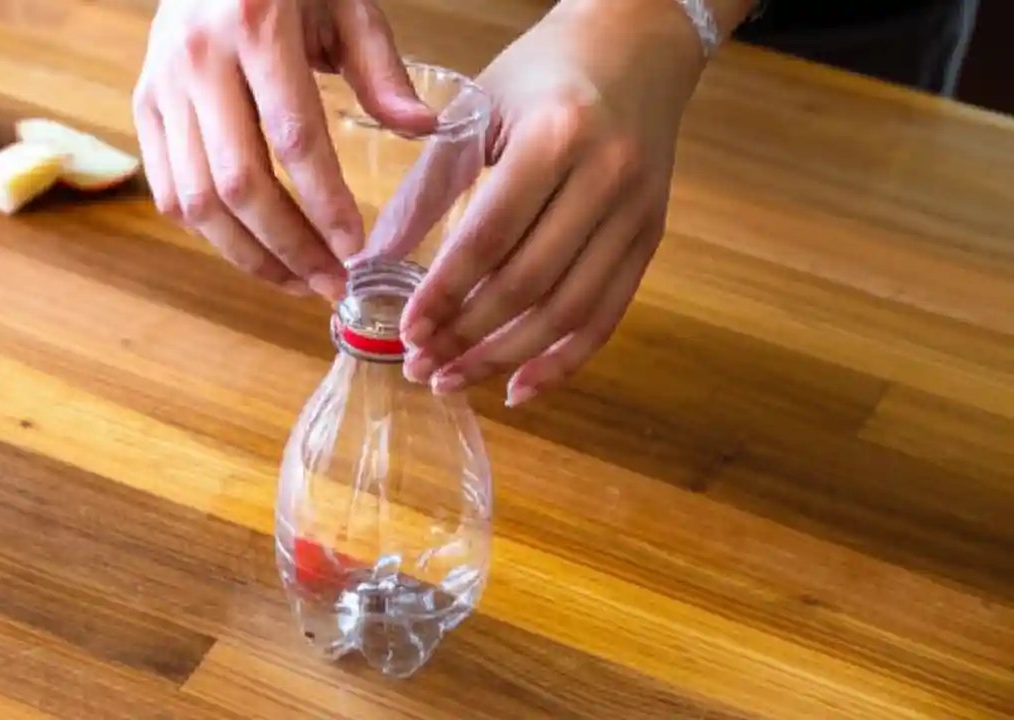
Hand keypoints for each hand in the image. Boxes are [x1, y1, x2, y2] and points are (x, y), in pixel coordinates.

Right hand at [132, 0, 435, 300]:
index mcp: (255, 24)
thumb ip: (381, 66)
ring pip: (196, 201)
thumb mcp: (346, 0)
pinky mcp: (143, 106)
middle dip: (289, 247)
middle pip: (238, 183)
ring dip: (250, 255)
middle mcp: (197, 59)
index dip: (325, 204)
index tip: (357, 249)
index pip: (293, 137)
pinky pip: (168, 192)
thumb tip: (422, 130)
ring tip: (299, 282)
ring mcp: (161, 86)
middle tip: (333, 284)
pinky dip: (210, 235)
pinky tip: (255, 251)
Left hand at [398, 0, 707, 405]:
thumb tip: (374, 261)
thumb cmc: (545, 73)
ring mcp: (636, 213)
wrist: (637, 46)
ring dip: (506, 357)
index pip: (490, 236)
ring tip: (454, 379)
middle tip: (420, 365)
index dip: (444, 292)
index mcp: (555, 137)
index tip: (405, 330)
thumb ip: (428, 186)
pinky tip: (520, 386)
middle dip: (468, 335)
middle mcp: (606, 178)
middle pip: (529, 283)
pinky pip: (607, 315)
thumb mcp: (479, 110)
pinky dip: (564, 359)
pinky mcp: (650, 237)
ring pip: (569, 310)